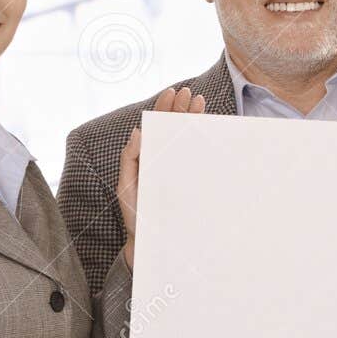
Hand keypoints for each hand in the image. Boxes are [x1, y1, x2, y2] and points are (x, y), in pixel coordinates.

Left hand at [119, 87, 207, 266]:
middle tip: (190, 92)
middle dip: (182, 109)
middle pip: (174, 129)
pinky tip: (210, 128)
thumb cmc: (136, 217)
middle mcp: (164, 161)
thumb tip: (137, 131)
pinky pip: (200, 158)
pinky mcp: (193, 182)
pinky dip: (206, 142)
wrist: (150, 244)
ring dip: (193, 120)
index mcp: (147, 159)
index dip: (164, 109)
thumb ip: (130, 159)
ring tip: (201, 102)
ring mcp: (179, 171)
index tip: (172, 92)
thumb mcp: (126, 187)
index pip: (156, 128)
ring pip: (187, 139)